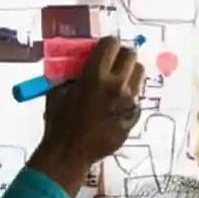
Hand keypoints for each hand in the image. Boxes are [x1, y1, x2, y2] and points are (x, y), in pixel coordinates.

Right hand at [29, 37, 144, 194]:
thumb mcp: (59, 90)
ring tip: (118, 82)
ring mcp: (129, 102)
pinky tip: (115, 105)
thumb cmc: (59, 121)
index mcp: (96, 75)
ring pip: (139, 75)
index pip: (111, 44)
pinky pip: (136, 98)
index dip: (107, 44)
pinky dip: (128, 97)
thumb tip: (83, 61)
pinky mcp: (134, 116)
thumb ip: (73, 72)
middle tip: (114, 62)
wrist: (69, 153)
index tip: (104, 49)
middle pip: (131, 55)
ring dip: (129, 73)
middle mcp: (117, 85)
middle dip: (121, 55)